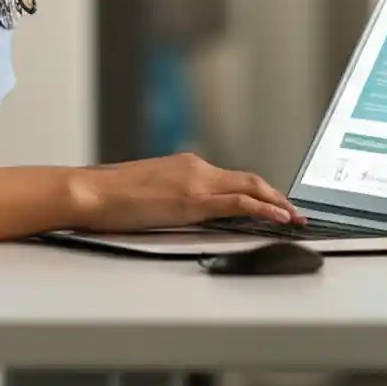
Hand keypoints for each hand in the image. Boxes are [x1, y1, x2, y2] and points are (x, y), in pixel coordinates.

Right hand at [68, 152, 302, 232]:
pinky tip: (278, 219)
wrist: (91, 192)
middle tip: (294, 211)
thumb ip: (172, 197)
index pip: (231, 178)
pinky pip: (239, 203)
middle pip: (248, 180)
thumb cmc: (110, 197)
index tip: (273, 202)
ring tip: (295, 218)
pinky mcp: (193, 199)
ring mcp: (196, 181)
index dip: (258, 190)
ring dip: (277, 203)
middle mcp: (195, 167)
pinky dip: (264, 209)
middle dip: (275, 196)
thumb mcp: (148, 194)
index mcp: (185, 166)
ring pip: (250, 188)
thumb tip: (182, 211)